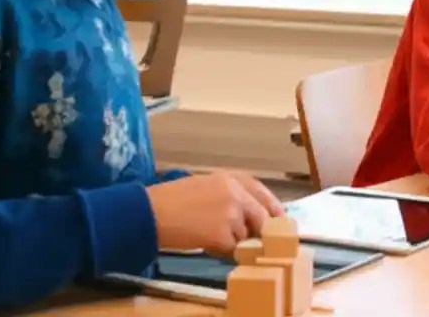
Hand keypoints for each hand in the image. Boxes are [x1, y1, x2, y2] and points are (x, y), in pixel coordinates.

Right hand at [146, 172, 284, 254]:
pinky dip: (221, 250)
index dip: (271, 205)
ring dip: (233, 240)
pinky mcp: (223, 234)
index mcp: (229, 179)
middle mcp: (235, 194)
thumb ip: (227, 195)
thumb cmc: (169, 200)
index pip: (259, 190)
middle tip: (250, 238)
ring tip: (208, 235)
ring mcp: (231, 214)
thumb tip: (246, 211)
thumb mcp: (203, 186)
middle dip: (257, 229)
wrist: (150, 213)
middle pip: (260, 216)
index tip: (278, 216)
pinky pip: (232, 248)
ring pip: (245, 235)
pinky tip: (204, 243)